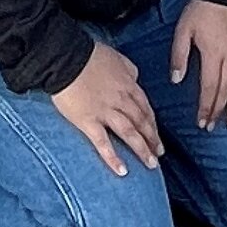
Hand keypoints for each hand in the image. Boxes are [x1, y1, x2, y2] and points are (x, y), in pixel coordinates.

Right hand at [52, 41, 161, 177]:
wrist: (66, 58)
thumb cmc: (89, 55)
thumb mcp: (116, 57)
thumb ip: (128, 69)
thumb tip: (135, 78)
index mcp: (127, 84)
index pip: (145, 107)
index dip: (152, 123)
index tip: (157, 136)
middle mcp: (120, 100)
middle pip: (141, 122)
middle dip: (152, 139)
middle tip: (159, 154)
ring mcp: (105, 112)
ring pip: (129, 133)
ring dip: (142, 150)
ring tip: (151, 165)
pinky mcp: (88, 121)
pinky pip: (103, 143)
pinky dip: (114, 158)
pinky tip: (122, 171)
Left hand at [169, 0, 226, 129]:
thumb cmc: (201, 9)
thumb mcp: (183, 31)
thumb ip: (179, 56)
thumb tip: (176, 80)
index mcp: (213, 55)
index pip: (210, 88)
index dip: (206, 107)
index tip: (201, 122)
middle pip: (225, 91)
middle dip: (218, 111)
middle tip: (212, 127)